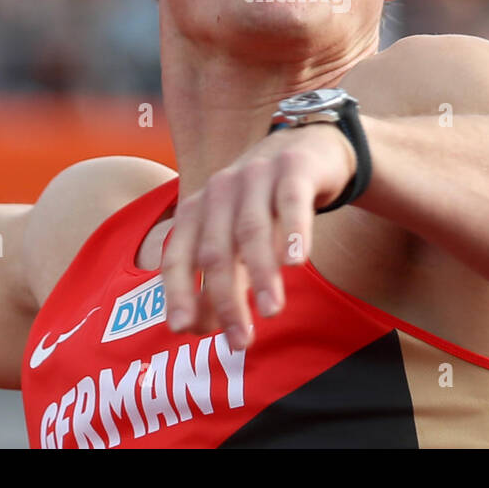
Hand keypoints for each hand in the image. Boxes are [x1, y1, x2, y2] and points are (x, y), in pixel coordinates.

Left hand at [160, 121, 355, 349]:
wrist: (310, 148)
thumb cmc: (267, 204)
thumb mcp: (237, 238)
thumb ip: (220, 278)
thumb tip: (201, 328)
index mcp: (197, 208)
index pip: (178, 255)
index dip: (178, 293)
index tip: (183, 330)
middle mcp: (220, 189)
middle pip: (215, 251)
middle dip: (225, 299)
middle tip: (240, 340)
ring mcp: (255, 174)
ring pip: (251, 230)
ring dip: (260, 275)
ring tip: (272, 312)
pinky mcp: (294, 167)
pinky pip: (290, 202)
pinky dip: (292, 233)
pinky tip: (297, 263)